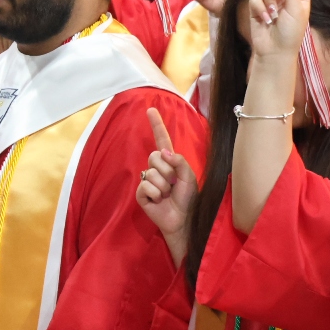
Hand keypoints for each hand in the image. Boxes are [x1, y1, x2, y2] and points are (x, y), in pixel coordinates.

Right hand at [136, 107, 197, 267]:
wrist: (183, 220)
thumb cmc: (188, 199)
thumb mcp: (189, 177)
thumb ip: (179, 161)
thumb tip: (164, 152)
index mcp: (169, 162)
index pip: (161, 140)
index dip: (156, 125)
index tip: (150, 109)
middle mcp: (156, 168)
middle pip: (155, 156)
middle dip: (167, 171)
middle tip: (173, 185)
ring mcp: (147, 180)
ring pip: (152, 172)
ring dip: (163, 186)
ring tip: (167, 195)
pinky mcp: (140, 193)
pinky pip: (146, 185)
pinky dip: (155, 193)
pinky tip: (158, 201)